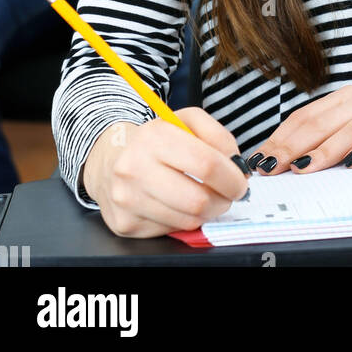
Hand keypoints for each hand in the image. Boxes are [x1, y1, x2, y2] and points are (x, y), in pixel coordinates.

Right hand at [83, 107, 249, 238]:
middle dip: (223, 201)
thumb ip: (217, 135)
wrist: (110, 160)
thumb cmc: (156, 141)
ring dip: (206, 212)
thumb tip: (237, 165)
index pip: (206, 164)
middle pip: (198, 200)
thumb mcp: (186, 122)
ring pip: (187, 220)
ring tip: (205, 197)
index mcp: (155, 136)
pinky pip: (171, 229)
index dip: (231, 178)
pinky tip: (179, 204)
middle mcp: (136, 167)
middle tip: (228, 195)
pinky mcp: (125, 223)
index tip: (241, 182)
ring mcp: (128, 199)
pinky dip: (183, 219)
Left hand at [247, 86, 351, 175]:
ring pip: (351, 126)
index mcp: (348, 101)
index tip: (261, 159)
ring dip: (324, 149)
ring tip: (304, 168)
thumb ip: (330, 146)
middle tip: (273, 166)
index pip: (306, 117)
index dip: (281, 137)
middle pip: (322, 121)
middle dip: (293, 145)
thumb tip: (287, 166)